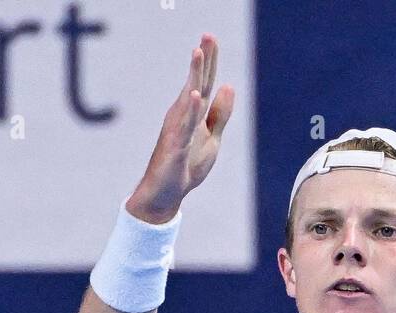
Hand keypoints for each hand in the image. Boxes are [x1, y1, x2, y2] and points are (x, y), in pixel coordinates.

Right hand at [126, 33, 234, 222]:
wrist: (166, 195)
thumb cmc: (186, 166)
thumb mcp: (212, 140)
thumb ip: (220, 115)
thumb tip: (229, 86)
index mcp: (194, 114)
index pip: (204, 83)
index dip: (209, 62)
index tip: (210, 37)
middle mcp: (183, 117)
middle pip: (195, 83)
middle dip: (201, 60)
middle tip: (207, 35)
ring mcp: (178, 131)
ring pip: (188, 99)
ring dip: (193, 76)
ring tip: (198, 54)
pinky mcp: (176, 148)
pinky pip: (185, 127)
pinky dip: (191, 111)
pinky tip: (195, 95)